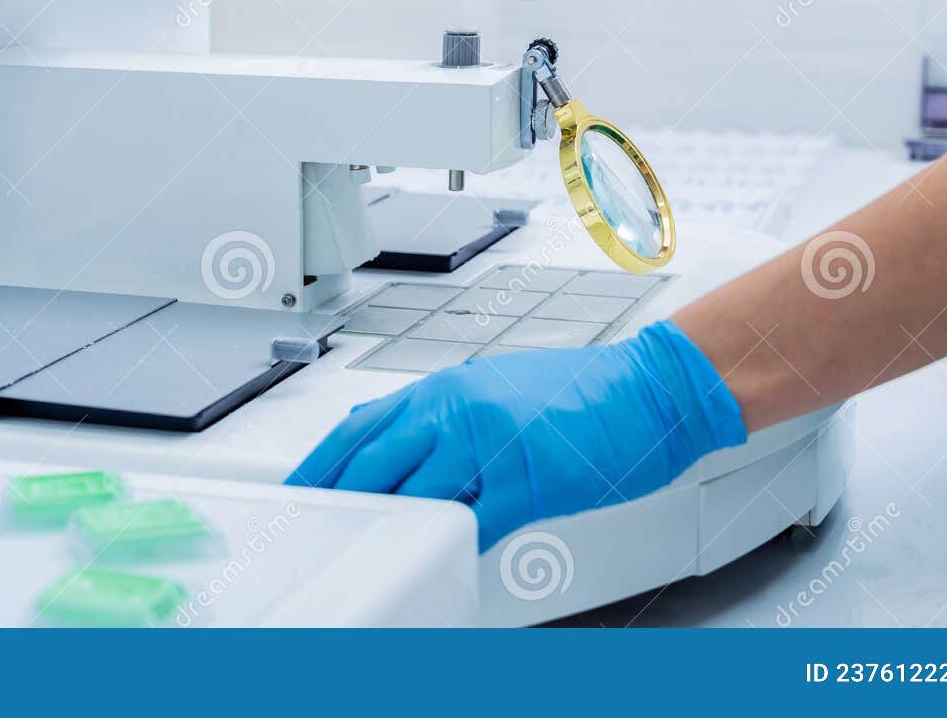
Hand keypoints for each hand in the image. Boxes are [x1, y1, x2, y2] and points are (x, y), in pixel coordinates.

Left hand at [286, 320, 745, 549]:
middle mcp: (459, 411)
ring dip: (396, 529)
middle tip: (320, 531)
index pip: (360, 428)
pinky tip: (447, 561)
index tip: (298, 492)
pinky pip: (474, 526)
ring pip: (415, 498)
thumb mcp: (490, 385)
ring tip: (378, 554)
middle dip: (342, 504)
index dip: (320, 466)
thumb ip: (435, 413)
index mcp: (446, 389)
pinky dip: (456, 548)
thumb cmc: (577, 392)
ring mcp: (492, 447)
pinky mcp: (528, 483)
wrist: (647, 390)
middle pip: (374, 466)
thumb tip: (382, 437)